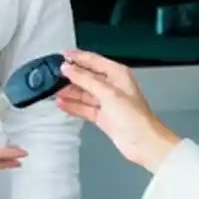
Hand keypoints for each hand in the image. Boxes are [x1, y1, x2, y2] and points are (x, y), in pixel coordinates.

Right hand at [56, 49, 179, 171]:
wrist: (144, 143)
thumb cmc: (135, 117)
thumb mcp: (108, 93)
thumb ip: (86, 79)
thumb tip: (68, 68)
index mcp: (118, 75)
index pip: (94, 61)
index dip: (78, 57)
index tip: (62, 56)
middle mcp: (113, 87)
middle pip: (88, 76)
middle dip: (71, 75)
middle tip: (54, 74)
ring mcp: (108, 103)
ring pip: (85, 93)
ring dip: (70, 91)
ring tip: (54, 89)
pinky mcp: (103, 117)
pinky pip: (85, 108)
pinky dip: (74, 106)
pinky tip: (62, 104)